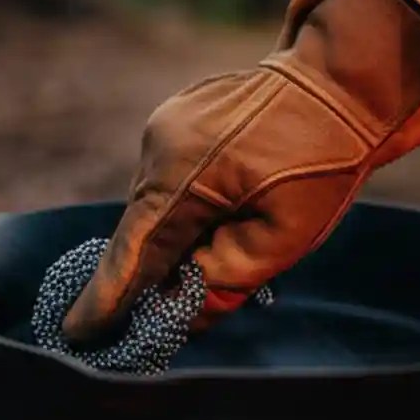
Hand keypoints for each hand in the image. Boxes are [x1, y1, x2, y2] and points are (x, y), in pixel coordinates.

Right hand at [61, 0, 419, 341]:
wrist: (340, 82)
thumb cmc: (322, 162)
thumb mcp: (285, 237)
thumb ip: (226, 279)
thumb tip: (179, 309)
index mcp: (184, 177)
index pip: (134, 253)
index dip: (107, 299)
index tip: (79, 336)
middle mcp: (160, 147)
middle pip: (143, 230)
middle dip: (156, 268)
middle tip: (177, 303)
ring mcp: (163, 125)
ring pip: (156, 203)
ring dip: (179, 229)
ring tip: (236, 225)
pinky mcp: (174, 117)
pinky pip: (168, 176)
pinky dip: (187, 200)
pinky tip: (232, 194)